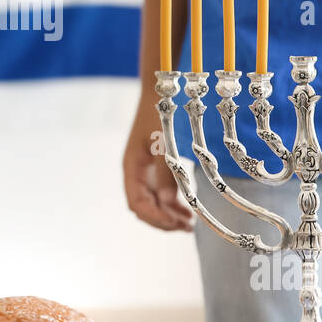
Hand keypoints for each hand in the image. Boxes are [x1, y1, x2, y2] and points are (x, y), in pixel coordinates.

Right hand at [122, 101, 192, 231]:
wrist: (159, 94)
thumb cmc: (158, 116)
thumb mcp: (163, 144)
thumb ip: (166, 173)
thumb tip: (169, 203)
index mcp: (132, 168)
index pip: (137, 203)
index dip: (154, 217)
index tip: (174, 223)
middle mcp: (137, 174)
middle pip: (145, 209)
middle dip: (164, 221)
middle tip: (186, 228)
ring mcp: (146, 173)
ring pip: (155, 204)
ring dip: (170, 216)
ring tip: (189, 225)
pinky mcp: (157, 170)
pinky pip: (163, 195)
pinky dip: (174, 205)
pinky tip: (188, 212)